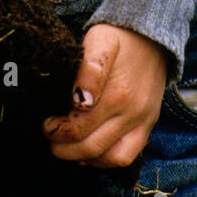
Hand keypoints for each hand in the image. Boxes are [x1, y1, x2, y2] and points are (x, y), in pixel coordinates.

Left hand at [42, 24, 169, 167]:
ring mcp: (142, 120)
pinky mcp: (148, 124)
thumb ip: (89, 68)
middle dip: (64, 148)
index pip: (78, 127)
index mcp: (116, 93)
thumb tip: (79, 101)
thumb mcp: (100, 40)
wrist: (151, 37)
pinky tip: (91, 152)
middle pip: (91, 146)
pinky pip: (128, 155)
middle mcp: (131, 111)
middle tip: (51, 138)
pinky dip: (107, 160)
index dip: (56, 130)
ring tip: (68, 148)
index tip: (46, 124)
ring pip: (110, 157)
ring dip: (84, 158)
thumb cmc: (119, 38)